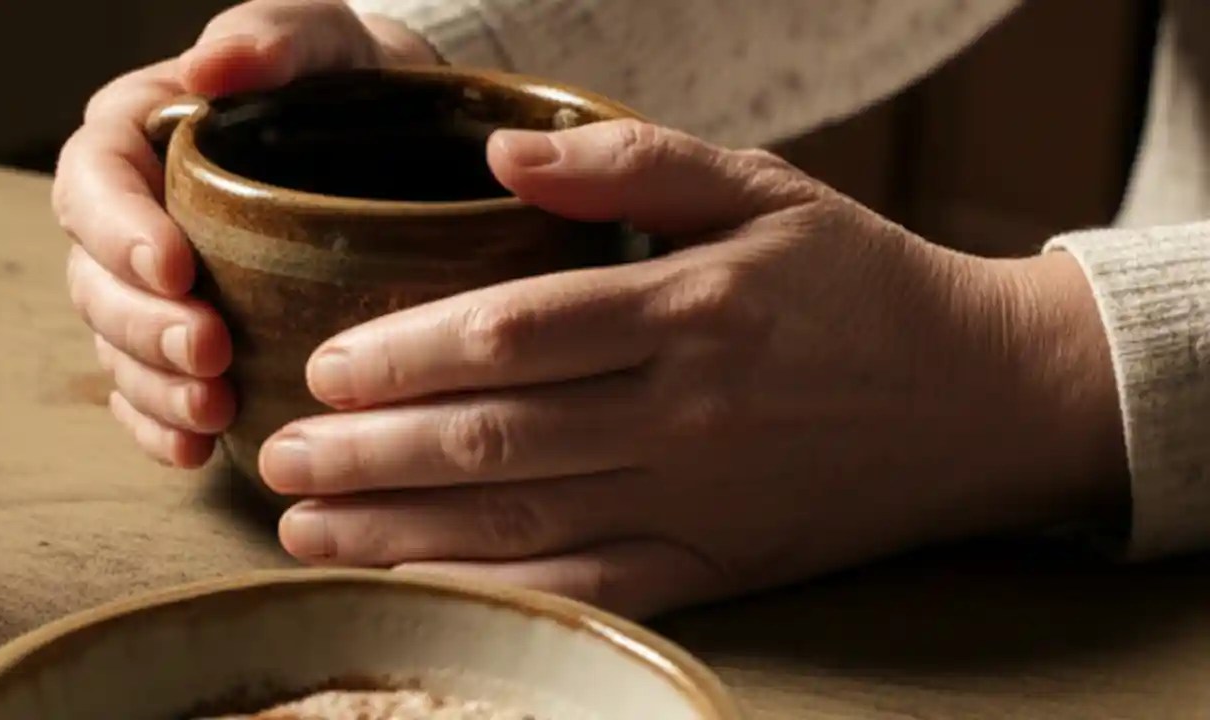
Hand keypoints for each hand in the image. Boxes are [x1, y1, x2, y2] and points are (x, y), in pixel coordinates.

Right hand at [53, 0, 438, 466]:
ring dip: (156, 386)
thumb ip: (269, 39)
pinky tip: (197, 450)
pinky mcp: (197, 341)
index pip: (94, 183)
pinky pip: (152, 393)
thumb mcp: (322, 39)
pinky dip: (164, 425)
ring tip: (213, 411)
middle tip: (210, 352)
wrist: (402, 138)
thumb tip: (208, 68)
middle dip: (144, 325)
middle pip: (97, 279)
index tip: (177, 267)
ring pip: (121, 346)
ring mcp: (162, 289)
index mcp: (141, 139)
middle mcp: (138, 219)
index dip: (120, 231)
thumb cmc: (351, 78)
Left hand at [258, 120, 1127, 617]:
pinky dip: (500, 592)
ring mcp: (700, 498)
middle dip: (367, 454)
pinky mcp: (719, 563)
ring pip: (525, 523)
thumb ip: (632, 164)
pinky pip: (592, 586)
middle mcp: (685, 412)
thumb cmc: (862, 281)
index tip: (321, 366)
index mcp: (689, 308)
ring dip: (403, 532)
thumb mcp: (765, 188)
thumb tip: (502, 150)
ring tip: (308, 532)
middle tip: (276, 461)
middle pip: (495, 438)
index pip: (514, 333)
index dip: (402, 352)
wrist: (980, 397)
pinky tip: (422, 586)